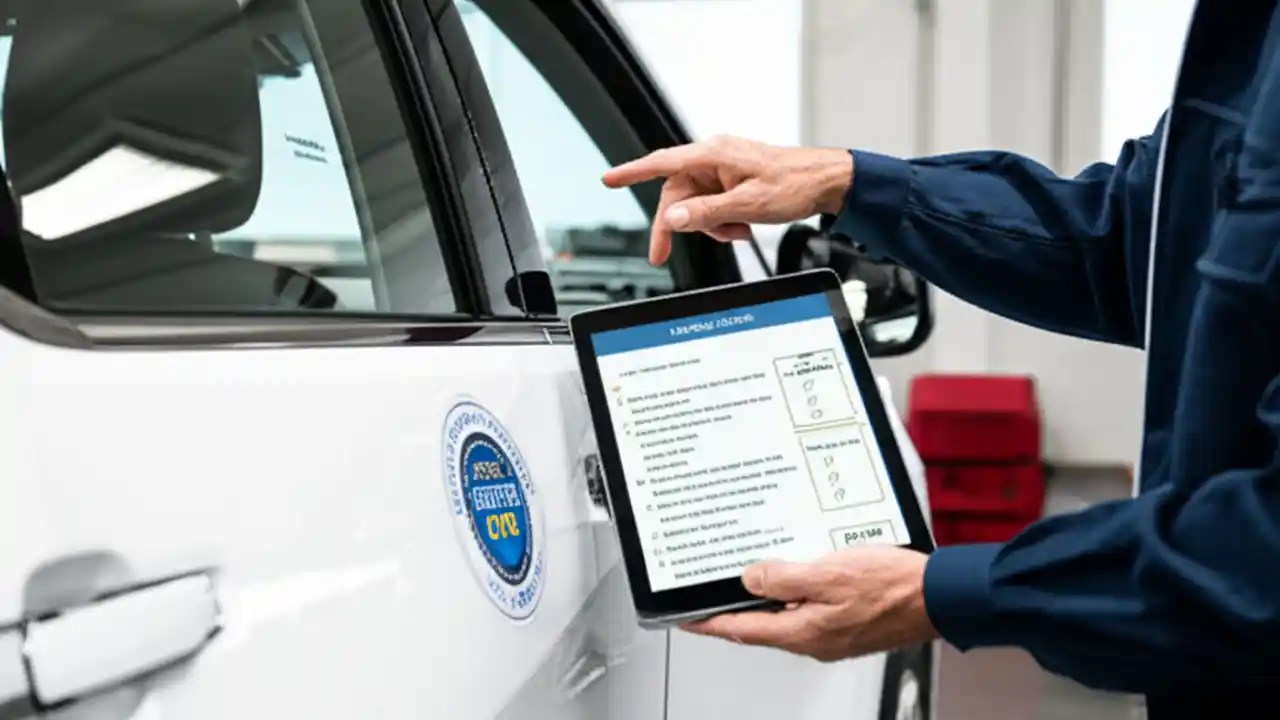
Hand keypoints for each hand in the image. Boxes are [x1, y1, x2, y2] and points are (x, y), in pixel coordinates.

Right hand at [601, 135, 853, 264]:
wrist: (825, 182)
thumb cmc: (793, 183)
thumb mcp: (747, 205)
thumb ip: (707, 212)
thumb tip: (673, 218)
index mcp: (713, 155)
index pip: (661, 163)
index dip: (632, 173)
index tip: (609, 179)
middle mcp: (714, 158)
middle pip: (677, 195)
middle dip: (678, 224)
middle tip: (662, 253)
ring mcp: (723, 170)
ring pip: (696, 204)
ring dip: (709, 225)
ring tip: (735, 231)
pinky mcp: (733, 180)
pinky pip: (713, 204)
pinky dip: (722, 220)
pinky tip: (741, 226)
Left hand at [682, 547, 937, 661]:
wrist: (938, 596)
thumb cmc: (891, 585)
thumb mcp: (827, 573)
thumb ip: (783, 577)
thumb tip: (749, 578)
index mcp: (803, 632)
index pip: (740, 629)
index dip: (708, 623)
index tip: (683, 618)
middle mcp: (814, 640)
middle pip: (760, 625)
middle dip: (734, 608)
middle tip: (709, 592)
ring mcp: (832, 635)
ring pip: (786, 615)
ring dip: (767, 597)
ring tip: (749, 575)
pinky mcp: (848, 624)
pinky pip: (810, 609)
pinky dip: (796, 593)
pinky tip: (797, 574)